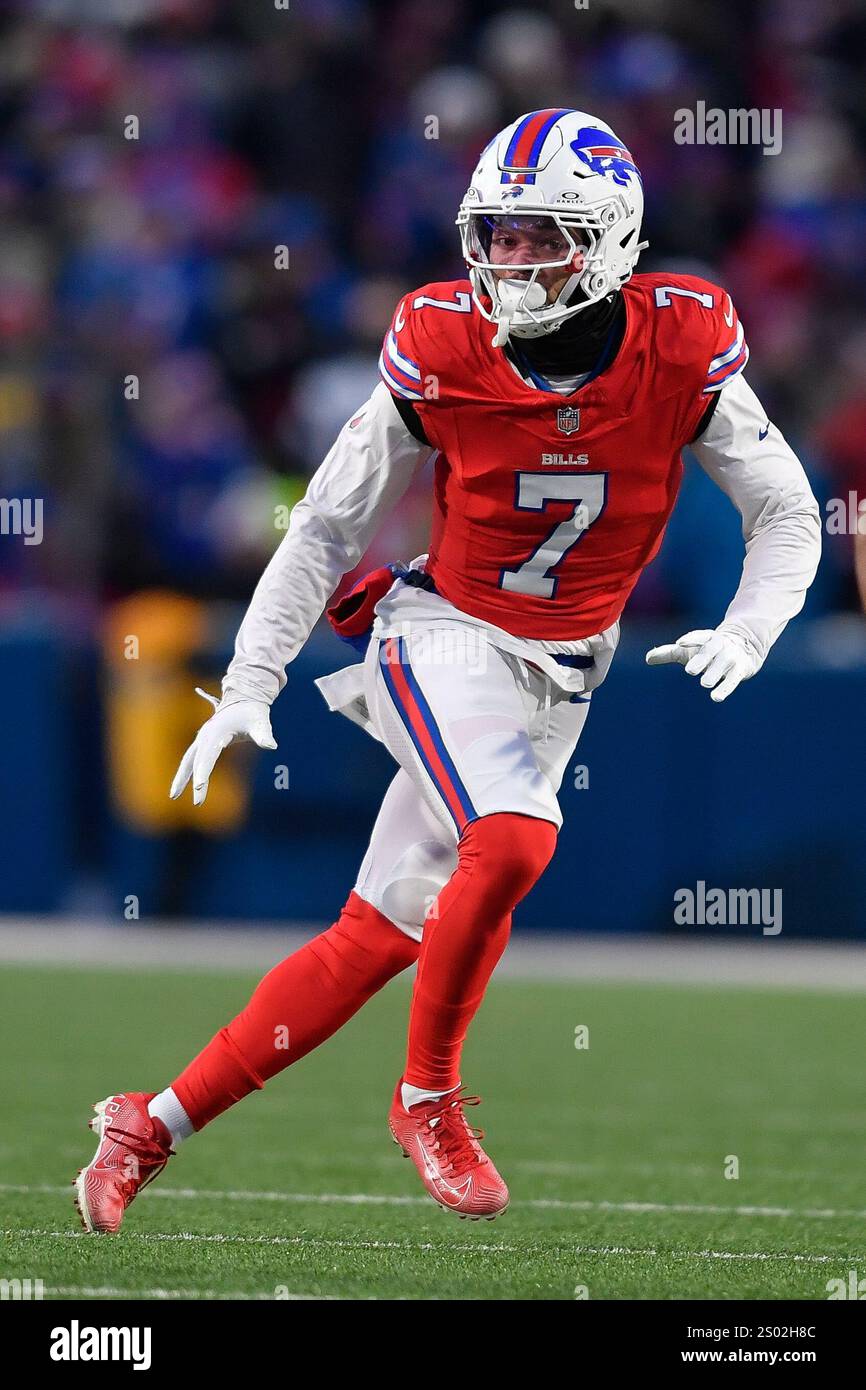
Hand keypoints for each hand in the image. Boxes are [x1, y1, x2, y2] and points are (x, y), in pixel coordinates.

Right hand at [170, 688, 276, 805]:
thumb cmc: (253, 711)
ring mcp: (202, 738)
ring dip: (181, 777)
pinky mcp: (204, 742)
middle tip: (198, 803)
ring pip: (187, 760)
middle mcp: (205, 735)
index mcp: (216, 732)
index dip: (203, 772)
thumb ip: (264, 734)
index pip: (208, 756)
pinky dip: (186, 772)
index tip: (200, 786)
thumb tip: (272, 745)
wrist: (245, 697)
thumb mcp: (260, 722)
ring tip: (173, 796)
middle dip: (194, 781)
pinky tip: (181, 786)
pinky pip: (191, 759)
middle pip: (195, 761)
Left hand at [645, 627, 760, 702]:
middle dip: (701, 659)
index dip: (690, 639)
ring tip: (705, 683)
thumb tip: (647, 658)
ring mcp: (731, 657)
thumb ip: (669, 653)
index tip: (680, 644)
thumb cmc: (709, 651)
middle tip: (690, 670)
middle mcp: (720, 645)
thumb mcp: (690, 650)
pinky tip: (716, 697)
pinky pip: (733, 679)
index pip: (699, 636)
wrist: (745, 649)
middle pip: (710, 651)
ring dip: (715, 673)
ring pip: (723, 664)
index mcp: (707, 638)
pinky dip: (725, 688)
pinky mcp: (740, 670)